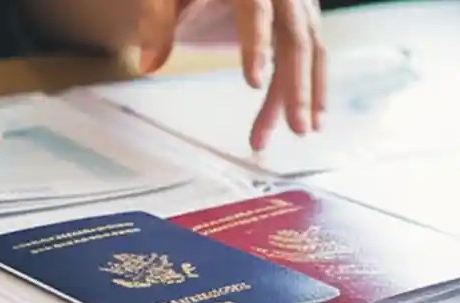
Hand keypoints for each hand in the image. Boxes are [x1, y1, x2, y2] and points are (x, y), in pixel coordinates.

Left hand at [139, 0, 326, 152]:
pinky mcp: (300, 18)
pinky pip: (311, 54)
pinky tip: (312, 119)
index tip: (255, 83)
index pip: (256, 11)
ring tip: (302, 132)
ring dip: (305, 94)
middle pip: (294, 36)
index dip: (256, 45)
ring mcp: (295, 3)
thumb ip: (156, 23)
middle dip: (295, 84)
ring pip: (307, 50)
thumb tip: (147, 64)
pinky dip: (312, 86)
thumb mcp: (162, 0)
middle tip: (296, 128)